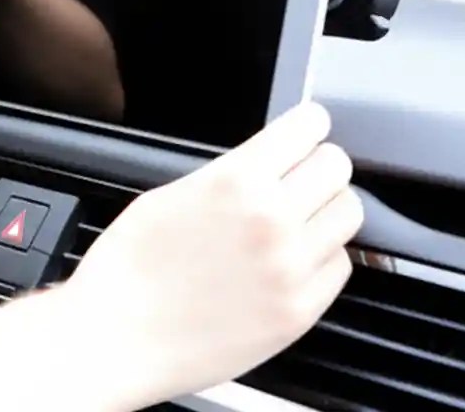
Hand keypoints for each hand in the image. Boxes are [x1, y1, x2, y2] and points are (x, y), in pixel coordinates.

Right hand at [64, 102, 362, 408]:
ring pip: (349, 214)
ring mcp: (292, 269)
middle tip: (298, 178)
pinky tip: (289, 262)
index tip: (303, 133)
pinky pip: (339, 266)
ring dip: (325, 210)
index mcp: (236, 181)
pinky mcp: (300, 311)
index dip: (306, 127)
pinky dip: (321, 258)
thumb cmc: (128, 269)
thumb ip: (227, 176)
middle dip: (318, 166)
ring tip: (298, 221)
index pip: (309, 127)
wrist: (115, 338)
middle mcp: (273, 220)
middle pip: (337, 167)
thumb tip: (268, 163)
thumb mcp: (169, 195)